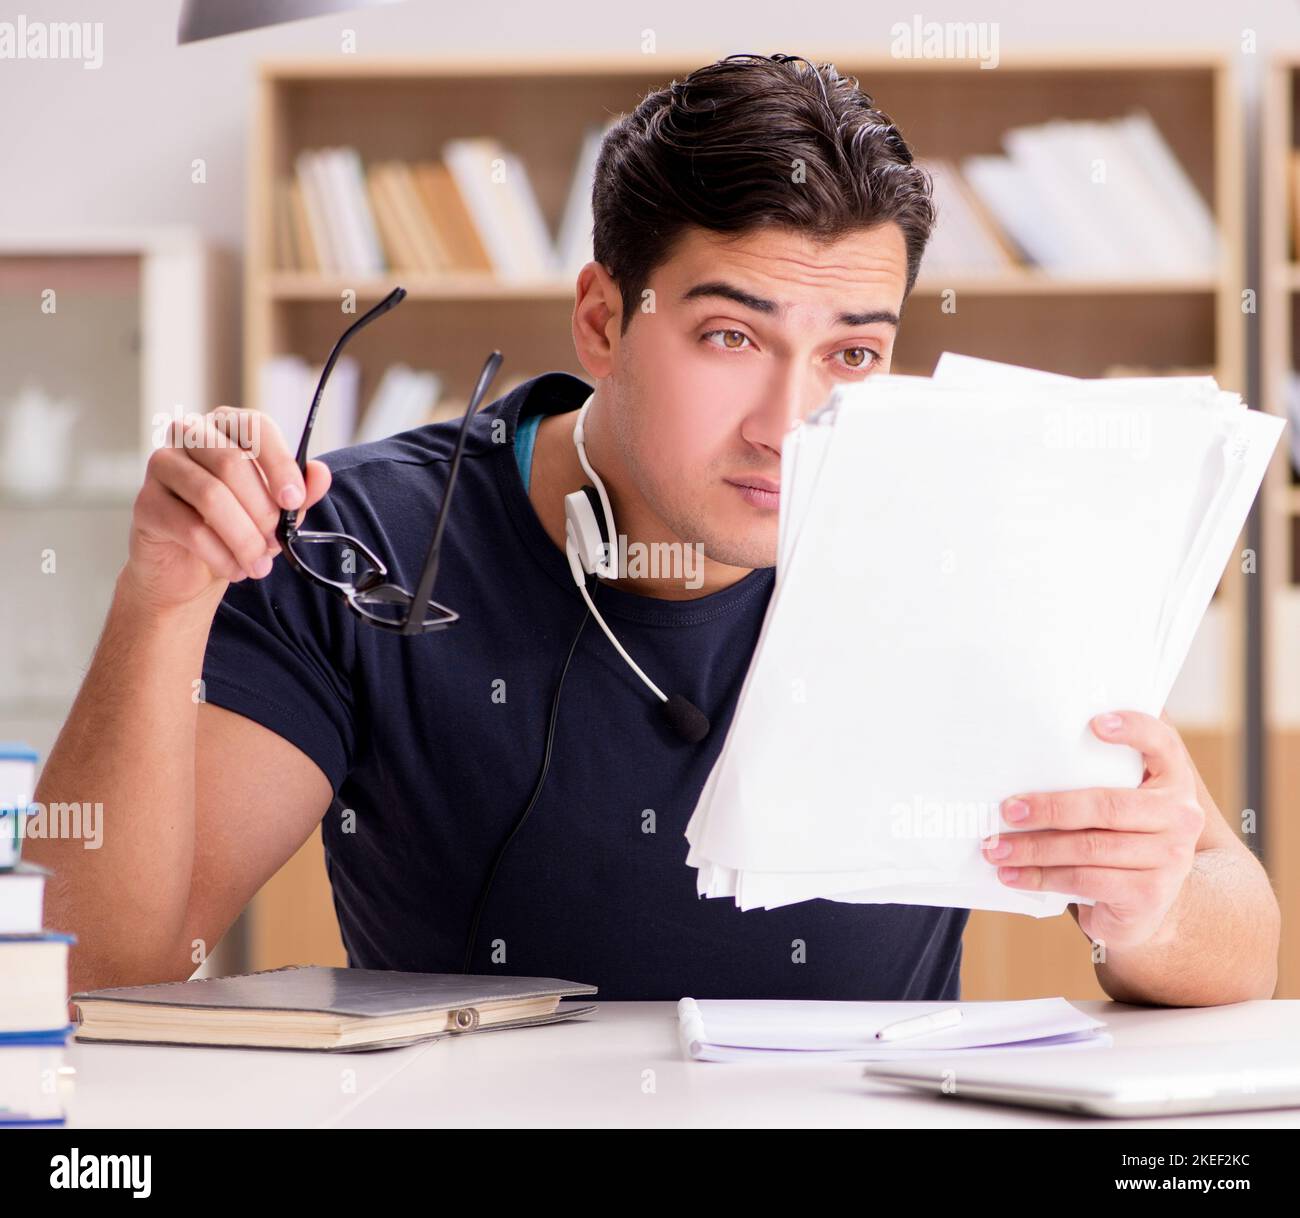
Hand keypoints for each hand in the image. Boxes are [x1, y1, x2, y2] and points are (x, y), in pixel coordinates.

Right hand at [125, 407, 331, 612]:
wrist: (190, 569)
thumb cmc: (235, 527)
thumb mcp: (276, 510)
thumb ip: (299, 492)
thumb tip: (320, 473)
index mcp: (226, 426)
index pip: (255, 426)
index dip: (279, 463)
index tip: (294, 500)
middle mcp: (189, 435)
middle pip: (232, 463)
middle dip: (263, 511)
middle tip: (276, 543)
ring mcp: (162, 466)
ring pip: (211, 496)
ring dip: (244, 538)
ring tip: (259, 564)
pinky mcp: (145, 503)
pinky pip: (190, 529)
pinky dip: (222, 556)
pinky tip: (235, 570)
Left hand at [982, 711, 1204, 949]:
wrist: (1146, 906)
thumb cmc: (1117, 840)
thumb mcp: (1117, 808)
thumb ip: (1094, 781)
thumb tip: (1021, 765)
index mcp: (1173, 781)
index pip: (1162, 744)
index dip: (1134, 729)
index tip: (1094, 723)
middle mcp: (1181, 817)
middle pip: (1107, 806)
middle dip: (1049, 808)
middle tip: (1007, 810)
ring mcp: (1170, 858)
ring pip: (1089, 847)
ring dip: (1034, 848)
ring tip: (995, 848)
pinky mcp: (1149, 895)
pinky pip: (1085, 880)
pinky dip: (1042, 877)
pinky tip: (1013, 875)